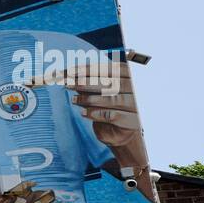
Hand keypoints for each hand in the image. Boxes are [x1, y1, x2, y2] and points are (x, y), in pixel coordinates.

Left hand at [33, 55, 153, 199]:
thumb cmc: (107, 109)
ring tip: (74, 99)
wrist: (119, 134)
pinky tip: (84, 113)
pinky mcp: (132, 122)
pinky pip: (114, 116)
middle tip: (67, 83)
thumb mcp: (97, 94)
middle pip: (111, 82)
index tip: (71, 70)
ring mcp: (136, 106)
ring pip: (112, 99)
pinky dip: (97, 114)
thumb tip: (68, 75)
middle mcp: (135, 90)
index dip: (91, 68)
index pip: (112, 68)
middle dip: (86, 82)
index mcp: (130, 78)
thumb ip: (89, 83)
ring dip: (90, 98)